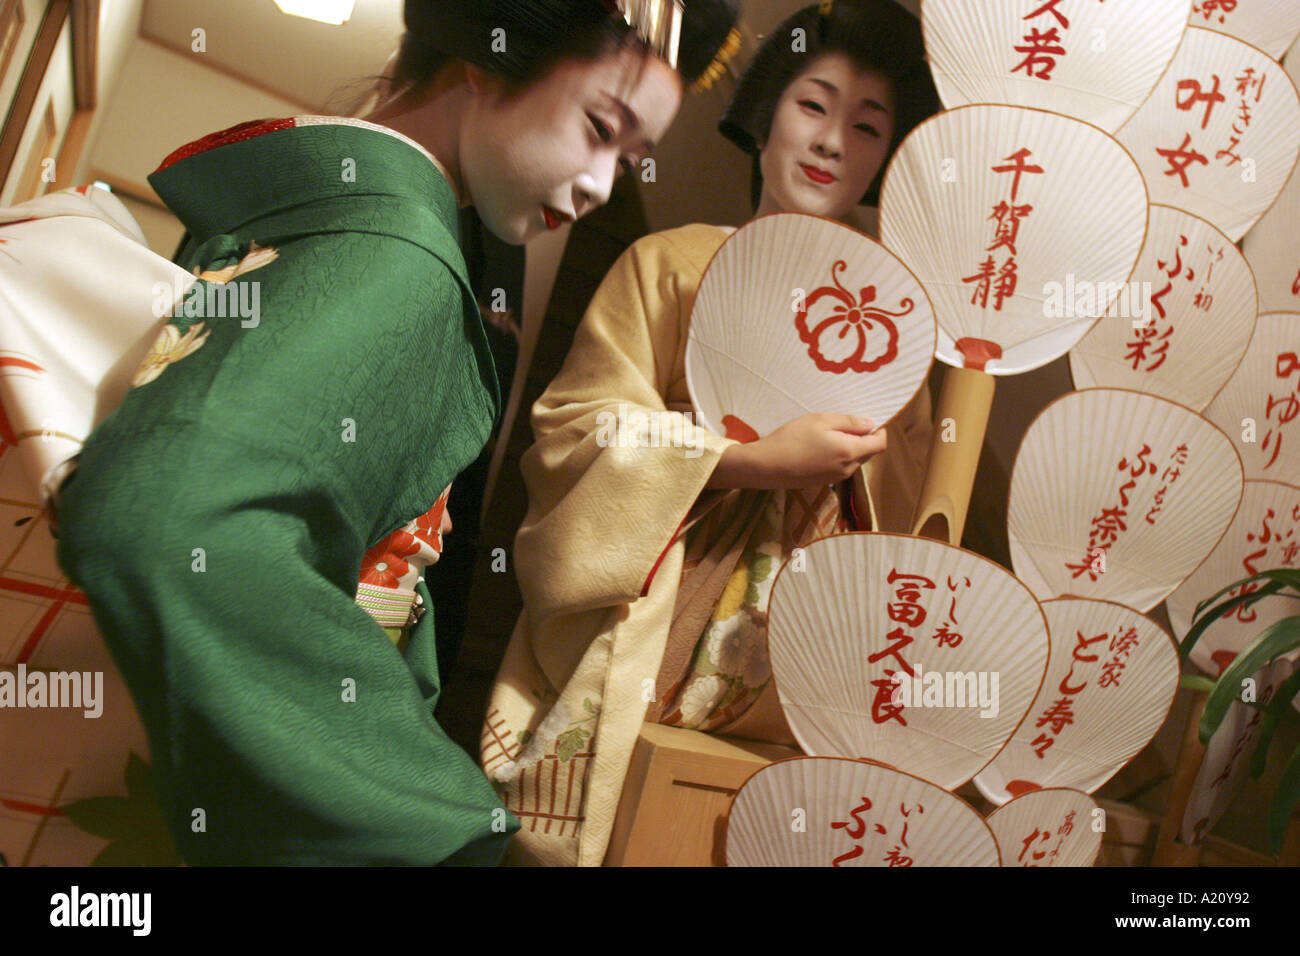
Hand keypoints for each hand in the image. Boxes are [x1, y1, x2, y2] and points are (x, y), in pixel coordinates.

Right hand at [708, 413, 886, 489]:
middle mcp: (847, 469)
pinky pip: (841, 467)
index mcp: (850, 451)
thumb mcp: (820, 420)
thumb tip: (870, 424)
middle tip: (844, 424)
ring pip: (854, 460)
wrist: (766, 466)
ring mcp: (836, 478)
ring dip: (850, 447)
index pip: (880, 444)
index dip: (880, 430)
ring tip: (828, 434)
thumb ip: (849, 422)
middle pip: (869, 453)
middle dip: (864, 438)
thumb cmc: (792, 439)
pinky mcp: (824, 482)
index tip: (869, 420)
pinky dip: (838, 456)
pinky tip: (818, 447)